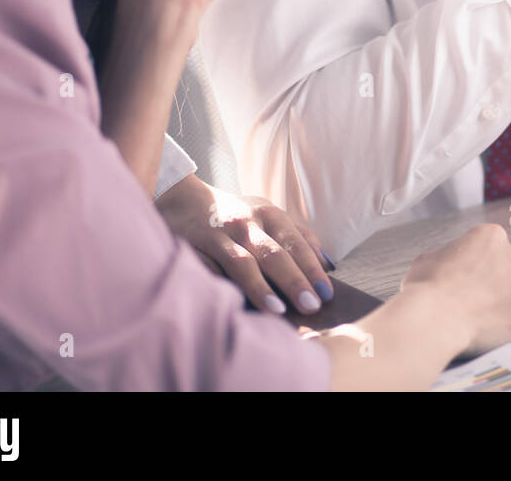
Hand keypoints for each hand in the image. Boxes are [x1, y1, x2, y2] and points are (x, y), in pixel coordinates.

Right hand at [157, 174, 333, 315]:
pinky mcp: (195, 248)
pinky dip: (224, 287)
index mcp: (270, 215)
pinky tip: (235, 305)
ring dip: (261, 288)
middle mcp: (247, 223)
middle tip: (311, 306)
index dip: (312, 268)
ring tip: (278, 311)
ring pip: (243, 263)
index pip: (296, 243)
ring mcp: (220, 236)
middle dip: (294, 280)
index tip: (326, 293)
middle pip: (274, 253)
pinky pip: (211, 270)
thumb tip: (328, 263)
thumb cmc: (236, 215)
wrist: (182, 199)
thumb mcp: (269, 216)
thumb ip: (299, 236)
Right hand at [400, 224, 510, 355]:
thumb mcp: (430, 257)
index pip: (496, 243)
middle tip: (486, 291)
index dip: (484, 259)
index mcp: (491, 236)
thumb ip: (448, 256)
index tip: (474, 272)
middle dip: (505, 275)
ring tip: (505, 305)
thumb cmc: (428, 287)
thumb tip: (448, 264)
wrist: (436, 317)